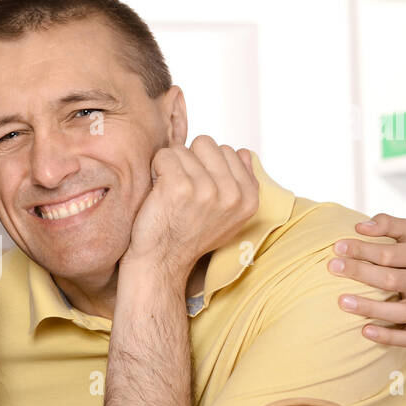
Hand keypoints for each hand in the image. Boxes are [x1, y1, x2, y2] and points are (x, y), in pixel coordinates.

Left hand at [121, 137, 258, 280]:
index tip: (199, 189)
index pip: (230, 151)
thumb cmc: (189, 236)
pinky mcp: (178, 186)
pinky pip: (165, 154)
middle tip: (181, 188)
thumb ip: (241, 184)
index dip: (207, 164)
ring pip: (183, 149)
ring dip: (171, 166)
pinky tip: (158, 191)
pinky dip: (156, 168)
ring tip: (169, 193)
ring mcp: (206, 189)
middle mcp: (231, 194)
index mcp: (248, 199)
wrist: (161, 262)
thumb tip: (243, 153)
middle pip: (206, 144)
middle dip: (190, 160)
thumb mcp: (228, 216)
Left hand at [330, 213, 405, 346]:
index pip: (388, 254)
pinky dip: (389, 338)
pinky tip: (365, 331)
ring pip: (399, 312)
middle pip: (390, 280)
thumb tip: (359, 227)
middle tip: (332, 267)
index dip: (361, 250)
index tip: (337, 246)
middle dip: (359, 273)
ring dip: (370, 308)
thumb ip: (388, 224)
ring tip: (342, 302)